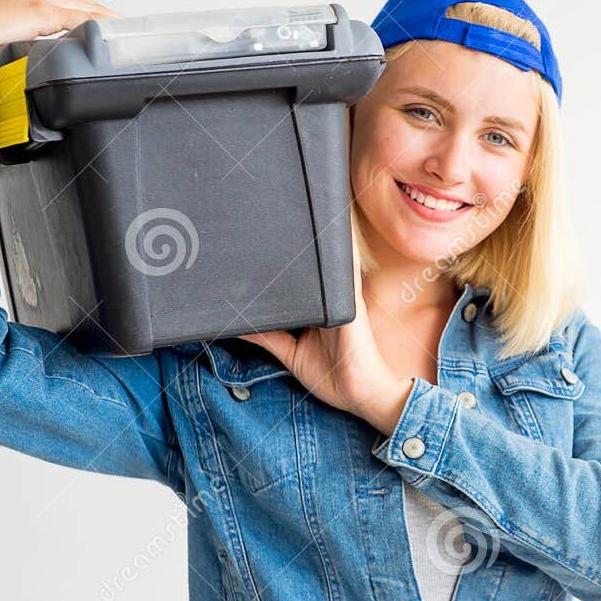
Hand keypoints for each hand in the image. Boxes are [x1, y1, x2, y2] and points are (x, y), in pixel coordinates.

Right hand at [0, 0, 120, 76]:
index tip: (120, 32)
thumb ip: (36, 47)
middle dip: (111, 20)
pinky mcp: (40, 8)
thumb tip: (53, 69)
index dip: (99, 18)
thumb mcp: (15, 45)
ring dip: (111, 23)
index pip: (74, 6)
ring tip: (132, 37)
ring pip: (87, 9)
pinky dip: (100, 26)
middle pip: (86, 5)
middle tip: (136, 36)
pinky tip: (115, 35)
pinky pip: (80, 17)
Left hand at [235, 223, 414, 434]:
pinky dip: (341, 248)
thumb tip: (237, 325)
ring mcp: (343, 297)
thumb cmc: (335, 377)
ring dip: (322, 234)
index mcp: (321, 308)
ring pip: (331, 257)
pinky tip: (335, 224)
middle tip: (279, 212)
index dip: (286, 259)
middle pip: (317, 261)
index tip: (267, 240)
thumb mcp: (291, 354)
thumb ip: (268, 337)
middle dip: (302, 238)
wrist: (362, 394)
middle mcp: (333, 298)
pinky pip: (345, 270)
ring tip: (309, 205)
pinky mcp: (352, 302)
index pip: (301, 277)